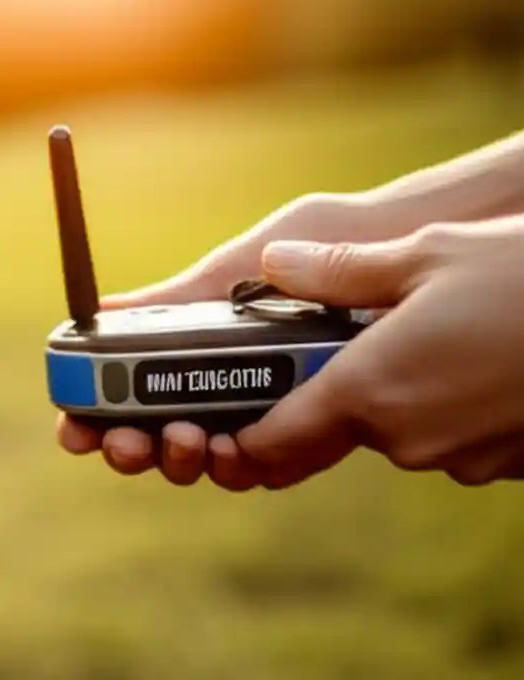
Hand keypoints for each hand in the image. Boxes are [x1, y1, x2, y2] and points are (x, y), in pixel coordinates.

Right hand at [59, 191, 397, 488]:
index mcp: (186, 352)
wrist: (389, 248)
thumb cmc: (308, 247)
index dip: (89, 422)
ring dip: (177, 461)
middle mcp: (216, 389)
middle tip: (124, 441)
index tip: (72, 431)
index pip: (123, 399)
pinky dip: (238, 466)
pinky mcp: (309, 429)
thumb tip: (102, 309)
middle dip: (128, 451)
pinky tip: (230, 450)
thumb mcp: (230, 270)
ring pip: (200, 463)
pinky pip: (264, 467)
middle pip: (152, 442)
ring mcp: (260, 413)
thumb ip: (172, 301)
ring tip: (185, 438)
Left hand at [236, 215, 523, 487]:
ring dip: (392, 394)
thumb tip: (273, 263)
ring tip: (421, 333)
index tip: (223, 420)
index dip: (242, 436)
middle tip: (337, 345)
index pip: (272, 441)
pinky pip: (448, 437)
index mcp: (366, 390)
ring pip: (394, 431)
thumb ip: (340, 272)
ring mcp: (456, 457)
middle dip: (325, 395)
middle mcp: (403, 439)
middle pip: (332, 431)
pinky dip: (443, 405)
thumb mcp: (429, 256)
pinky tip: (470, 357)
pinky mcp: (500, 464)